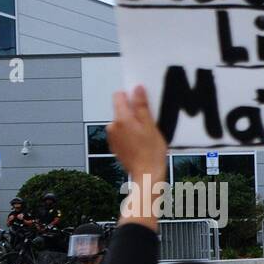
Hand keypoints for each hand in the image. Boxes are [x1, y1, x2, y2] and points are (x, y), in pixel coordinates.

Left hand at [108, 85, 166, 230]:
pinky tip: (140, 145)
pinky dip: (130, 136)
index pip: (119, 96)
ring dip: (132, 125)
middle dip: (134, 114)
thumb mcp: (151, 126)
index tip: (142, 103)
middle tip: (149, 125)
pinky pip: (122, 134)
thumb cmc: (152, 152)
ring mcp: (112, 137)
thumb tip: (136, 88)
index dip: (131, 97)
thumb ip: (141, 105)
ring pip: (122, 123)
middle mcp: (112, 126)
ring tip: (146, 137)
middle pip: (121, 110)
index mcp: (121, 118)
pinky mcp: (114, 146)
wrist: (147, 175)